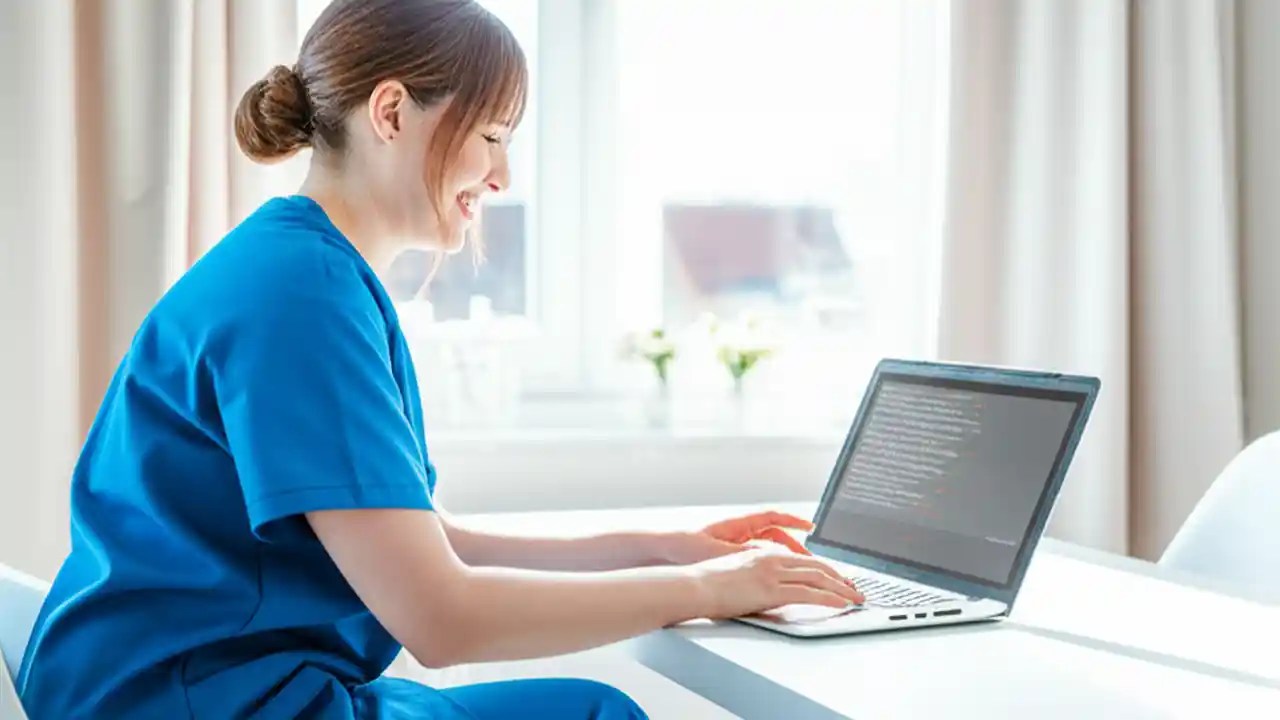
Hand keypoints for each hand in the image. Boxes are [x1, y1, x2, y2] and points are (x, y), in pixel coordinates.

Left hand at [663, 511, 814, 564]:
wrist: (664, 550)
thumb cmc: (687, 545)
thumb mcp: (719, 551)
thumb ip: (745, 554)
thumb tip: (768, 558)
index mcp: (739, 524)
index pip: (773, 517)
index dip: (793, 521)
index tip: (810, 527)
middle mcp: (739, 531)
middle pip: (775, 534)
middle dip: (795, 546)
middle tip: (812, 560)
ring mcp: (734, 543)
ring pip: (767, 548)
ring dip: (783, 557)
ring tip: (799, 571)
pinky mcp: (729, 556)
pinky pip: (756, 558)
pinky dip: (768, 566)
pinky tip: (775, 579)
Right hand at [688, 548, 865, 618]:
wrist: (695, 586)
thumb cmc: (708, 584)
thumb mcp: (738, 573)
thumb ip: (757, 577)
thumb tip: (770, 591)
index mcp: (764, 553)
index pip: (803, 560)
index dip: (825, 570)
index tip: (838, 579)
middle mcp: (772, 558)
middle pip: (816, 566)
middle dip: (839, 578)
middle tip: (854, 589)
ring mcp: (773, 573)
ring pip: (819, 578)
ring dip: (842, 589)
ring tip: (856, 598)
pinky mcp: (772, 589)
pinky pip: (810, 593)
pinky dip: (831, 599)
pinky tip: (842, 604)